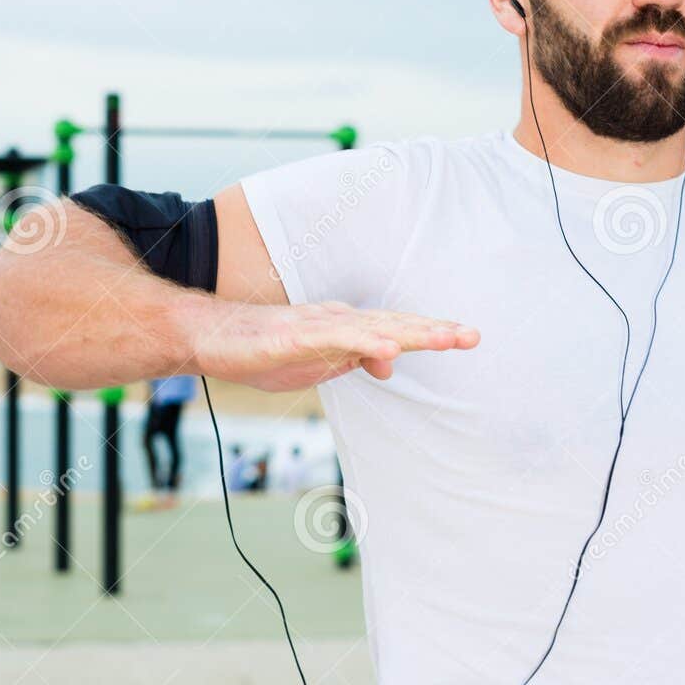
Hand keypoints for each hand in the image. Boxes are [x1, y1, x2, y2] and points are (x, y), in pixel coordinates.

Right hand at [191, 299, 479, 392]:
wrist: (212, 337)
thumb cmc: (263, 351)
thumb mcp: (319, 365)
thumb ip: (355, 361)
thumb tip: (391, 366)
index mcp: (346, 327)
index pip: (396, 329)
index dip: (431, 333)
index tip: (465, 336)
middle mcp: (338, 319)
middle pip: (394, 325)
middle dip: (434, 331)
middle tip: (472, 336)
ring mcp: (318, 325)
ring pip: (372, 328)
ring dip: (410, 333)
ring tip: (444, 338)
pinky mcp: (295, 336)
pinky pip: (335, 340)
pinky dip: (365, 344)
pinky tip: (388, 350)